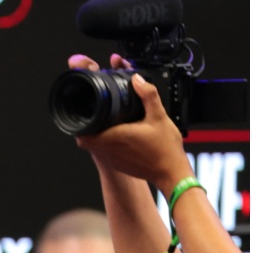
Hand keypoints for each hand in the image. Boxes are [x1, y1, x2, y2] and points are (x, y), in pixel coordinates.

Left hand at [68, 54, 192, 193]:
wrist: (172, 173)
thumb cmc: (165, 148)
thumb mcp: (159, 117)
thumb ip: (148, 96)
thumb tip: (137, 79)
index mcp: (114, 137)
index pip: (82, 134)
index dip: (80, 124)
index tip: (86, 113)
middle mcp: (109, 150)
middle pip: (86, 139)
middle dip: (89, 126)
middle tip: (97, 115)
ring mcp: (113, 159)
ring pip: (96, 146)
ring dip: (99, 135)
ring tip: (108, 123)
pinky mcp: (119, 165)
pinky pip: (107, 153)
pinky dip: (109, 144)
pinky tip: (121, 135)